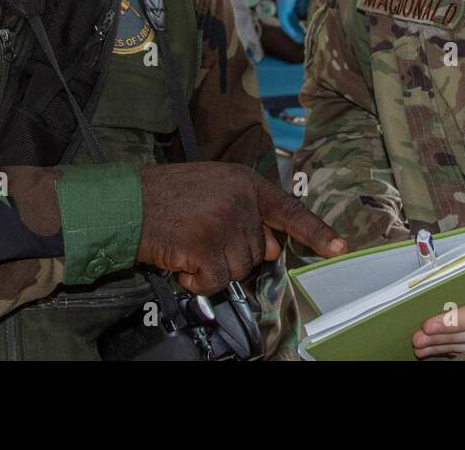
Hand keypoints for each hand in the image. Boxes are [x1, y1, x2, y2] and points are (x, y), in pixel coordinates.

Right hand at [137, 163, 346, 294]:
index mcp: (245, 182)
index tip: (340, 248)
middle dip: (231, 254)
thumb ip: (246, 212)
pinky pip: (216, 282)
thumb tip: (272, 247)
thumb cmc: (166, 197)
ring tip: (187, 244)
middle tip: (199, 236)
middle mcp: (240, 200)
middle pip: (258, 251)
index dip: (316, 231)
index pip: (289, 209)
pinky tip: (180, 261)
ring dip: (212, 268)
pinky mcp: (206, 247)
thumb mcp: (214, 190)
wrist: (125, 202)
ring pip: (238, 270)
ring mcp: (224, 223)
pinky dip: (196, 281)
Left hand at [275, 0, 308, 43]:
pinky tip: (296, 36)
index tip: (306, 33)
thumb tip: (305, 18)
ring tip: (300, 40)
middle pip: (290, 23)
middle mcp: (284, 7)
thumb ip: (304, 7)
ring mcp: (282, 8)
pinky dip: (291, 30)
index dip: (299, 27)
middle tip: (303, 40)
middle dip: (297, 32)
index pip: (294, 19)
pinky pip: (285, 23)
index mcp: (290, 4)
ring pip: (287, 25)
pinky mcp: (282, 8)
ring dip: (294, 33)